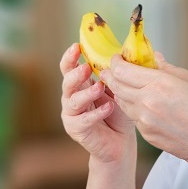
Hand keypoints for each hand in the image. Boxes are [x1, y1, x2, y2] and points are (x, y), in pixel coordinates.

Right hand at [58, 43, 135, 162]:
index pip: (68, 67)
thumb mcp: (118, 90)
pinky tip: (108, 108)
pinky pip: (83, 120)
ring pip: (73, 101)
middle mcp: (71, 97)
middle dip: (75, 75)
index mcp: (79, 84)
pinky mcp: (76, 129)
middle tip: (86, 68)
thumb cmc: (118, 113)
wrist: (120, 142)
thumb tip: (121, 55)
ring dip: (86, 93)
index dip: (70, 57)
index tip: (77, 46)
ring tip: (100, 88)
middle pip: (67, 83)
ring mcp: (72, 114)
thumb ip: (113, 75)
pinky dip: (96, 113)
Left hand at [98, 54, 187, 168]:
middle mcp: (147, 102)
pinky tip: (140, 102)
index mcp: (160, 84)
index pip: (123, 70)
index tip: (118, 58)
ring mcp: (144, 119)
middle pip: (116, 84)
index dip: (115, 62)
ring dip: (119, 91)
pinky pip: (132, 115)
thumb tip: (155, 57)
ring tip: (124, 83)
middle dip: (110, 74)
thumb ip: (169, 68)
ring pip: (121, 100)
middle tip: (111, 69)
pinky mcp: (145, 133)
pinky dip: (132, 106)